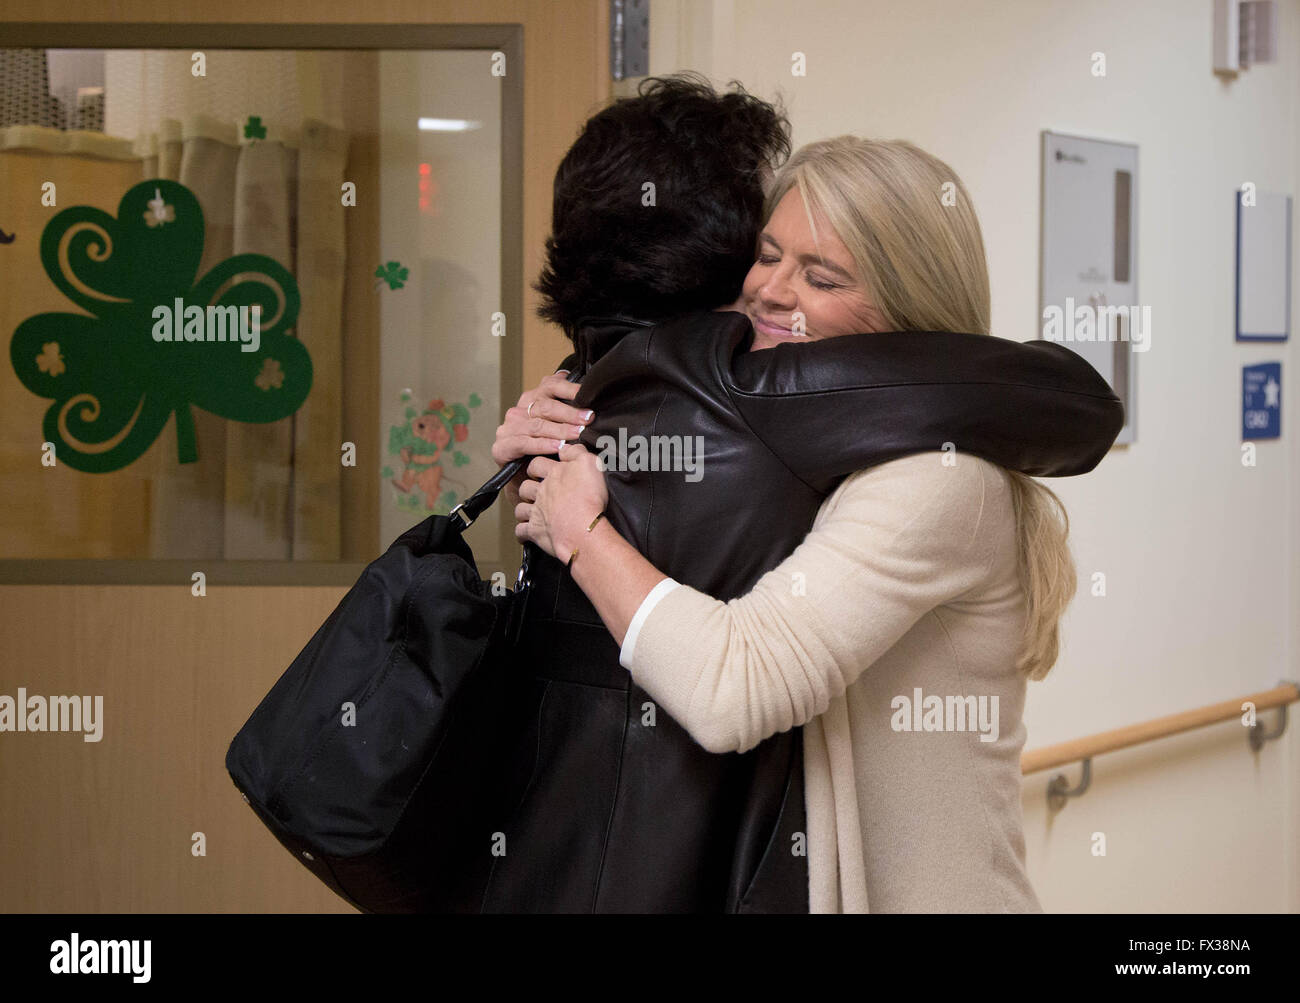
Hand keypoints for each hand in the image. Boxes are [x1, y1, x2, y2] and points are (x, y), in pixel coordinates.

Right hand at [492, 369, 593, 466]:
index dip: (569, 389)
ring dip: (560, 430)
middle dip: (570, 413)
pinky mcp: (502, 446)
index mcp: (532, 400)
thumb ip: (568, 408)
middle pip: (545, 406)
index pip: (550, 386)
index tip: (587, 396)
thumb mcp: (559, 428)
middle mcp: (519, 411)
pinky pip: (524, 443)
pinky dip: (542, 445)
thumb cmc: (545, 452)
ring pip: (537, 425)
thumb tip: (587, 393)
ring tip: (577, 434)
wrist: (526, 479)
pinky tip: (557, 447)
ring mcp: (509, 428)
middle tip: (587, 418)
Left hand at [514, 442, 607, 560]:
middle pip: (525, 486)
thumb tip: (565, 446)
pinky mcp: (535, 531)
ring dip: (523, 508)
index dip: (537, 466)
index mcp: (553, 475)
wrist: (582, 528)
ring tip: (530, 510)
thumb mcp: (589, 464)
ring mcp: (537, 512)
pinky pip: (522, 531)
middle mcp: (542, 492)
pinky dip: (522, 533)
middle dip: (528, 487)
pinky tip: (526, 533)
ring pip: (520, 508)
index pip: (537, 464)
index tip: (540, 469)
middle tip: (535, 489)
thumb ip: (576, 452)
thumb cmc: (588, 498)